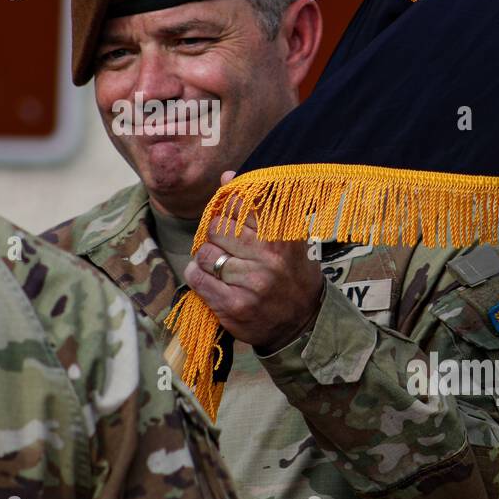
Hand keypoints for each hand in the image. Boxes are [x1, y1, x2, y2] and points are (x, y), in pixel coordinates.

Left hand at [184, 173, 325, 354]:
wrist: (303, 324)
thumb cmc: (291, 274)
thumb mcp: (285, 236)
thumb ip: (257, 206)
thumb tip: (226, 175)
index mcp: (281, 235)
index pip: (238, 205)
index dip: (226, 209)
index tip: (227, 218)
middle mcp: (268, 257)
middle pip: (216, 228)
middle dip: (213, 235)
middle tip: (222, 246)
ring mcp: (252, 283)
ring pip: (205, 254)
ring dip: (204, 258)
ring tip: (216, 264)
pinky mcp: (235, 306)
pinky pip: (199, 279)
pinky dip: (196, 275)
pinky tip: (205, 277)